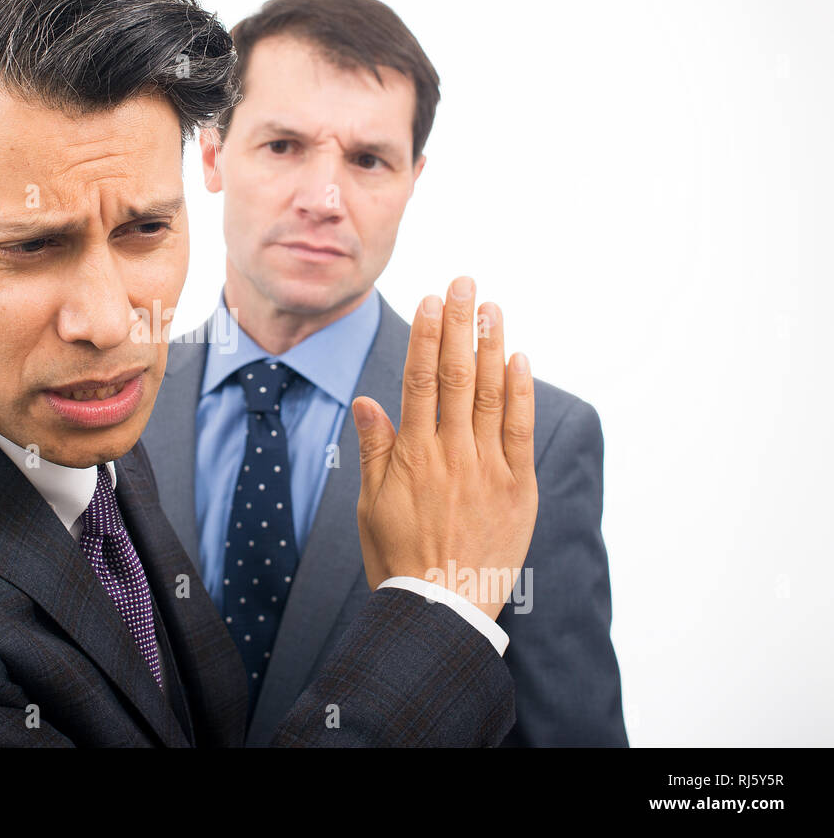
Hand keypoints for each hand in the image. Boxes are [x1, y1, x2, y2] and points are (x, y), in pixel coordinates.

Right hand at [352, 277, 537, 620]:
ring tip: (491, 307)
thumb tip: (367, 400)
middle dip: (460, 324)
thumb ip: (373, 449)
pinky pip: (521, 431)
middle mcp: (452, 453)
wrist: (441, 607)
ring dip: (492, 346)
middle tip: (464, 282)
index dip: (427, 336)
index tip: (431, 300)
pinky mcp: (519, 488)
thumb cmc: (398, 557)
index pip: (421, 380)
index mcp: (413, 455)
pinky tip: (520, 359)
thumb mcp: (370, 504)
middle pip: (458, 375)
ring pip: (493, 394)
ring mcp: (489, 469)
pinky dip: (522, 393)